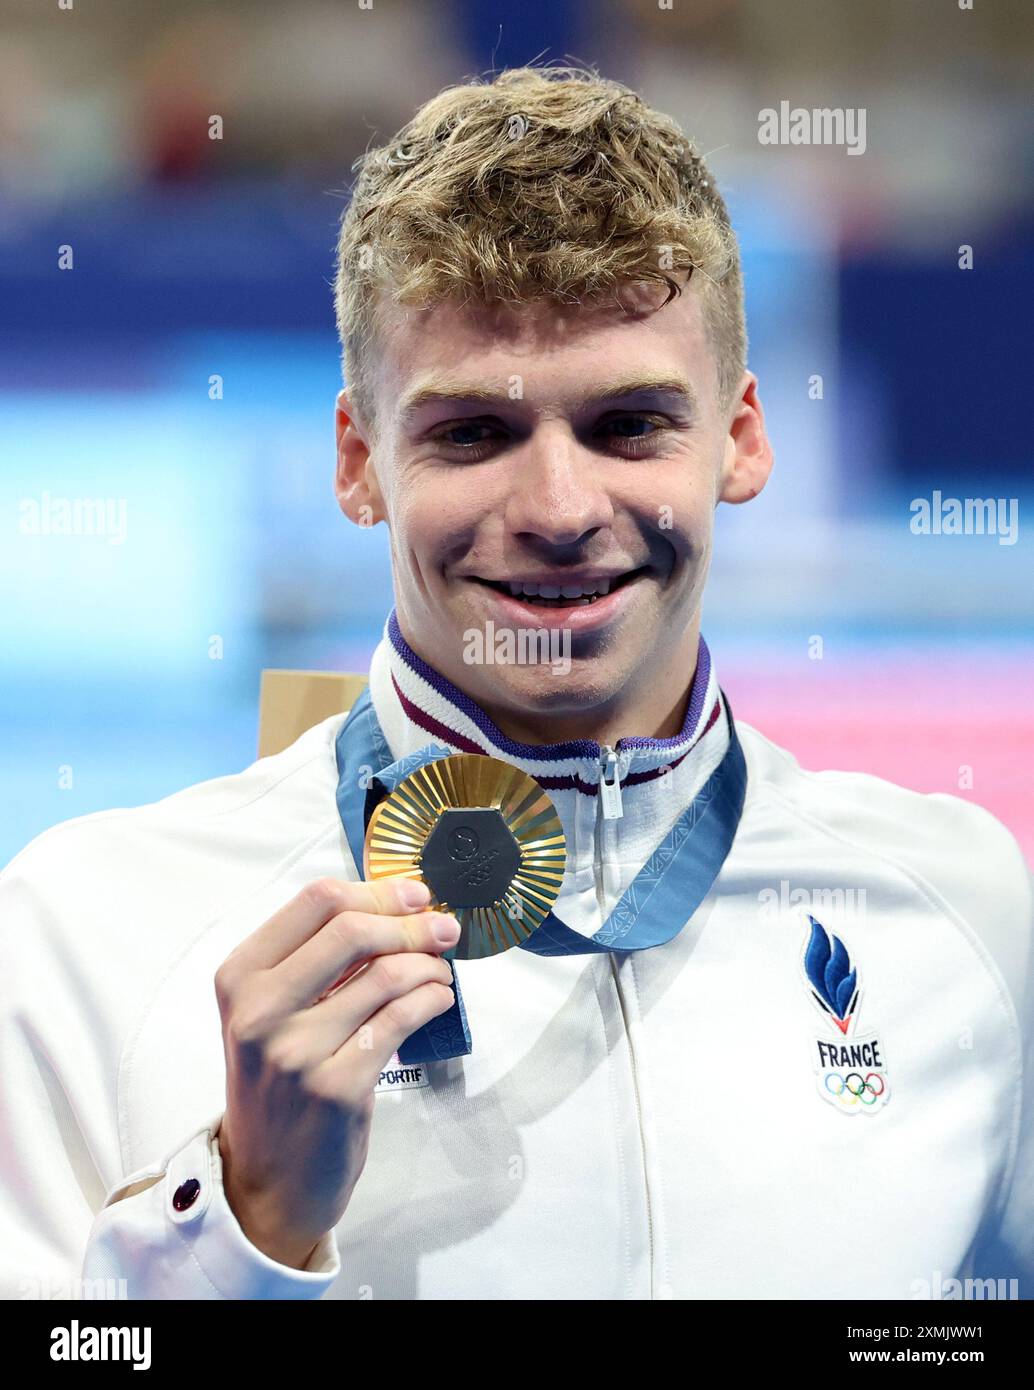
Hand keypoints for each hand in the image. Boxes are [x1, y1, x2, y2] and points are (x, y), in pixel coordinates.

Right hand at [213, 876, 457, 1268]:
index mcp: (240, 976)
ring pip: (385, 976)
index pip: (316, 901)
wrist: (266, 1179)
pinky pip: (400, 1021)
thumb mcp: (272, 1013)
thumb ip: (317, 960)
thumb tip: (397, 905)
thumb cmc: (277, 1083)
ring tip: (440, 971)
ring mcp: (296, 1051)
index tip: (414, 893)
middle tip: (444, 929)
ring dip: (428, 965)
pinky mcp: (335, 1087)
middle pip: (351, 930)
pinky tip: (438, 998)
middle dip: (411, 922)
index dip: (376, 890)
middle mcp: (259, 1010)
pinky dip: (431, 1000)